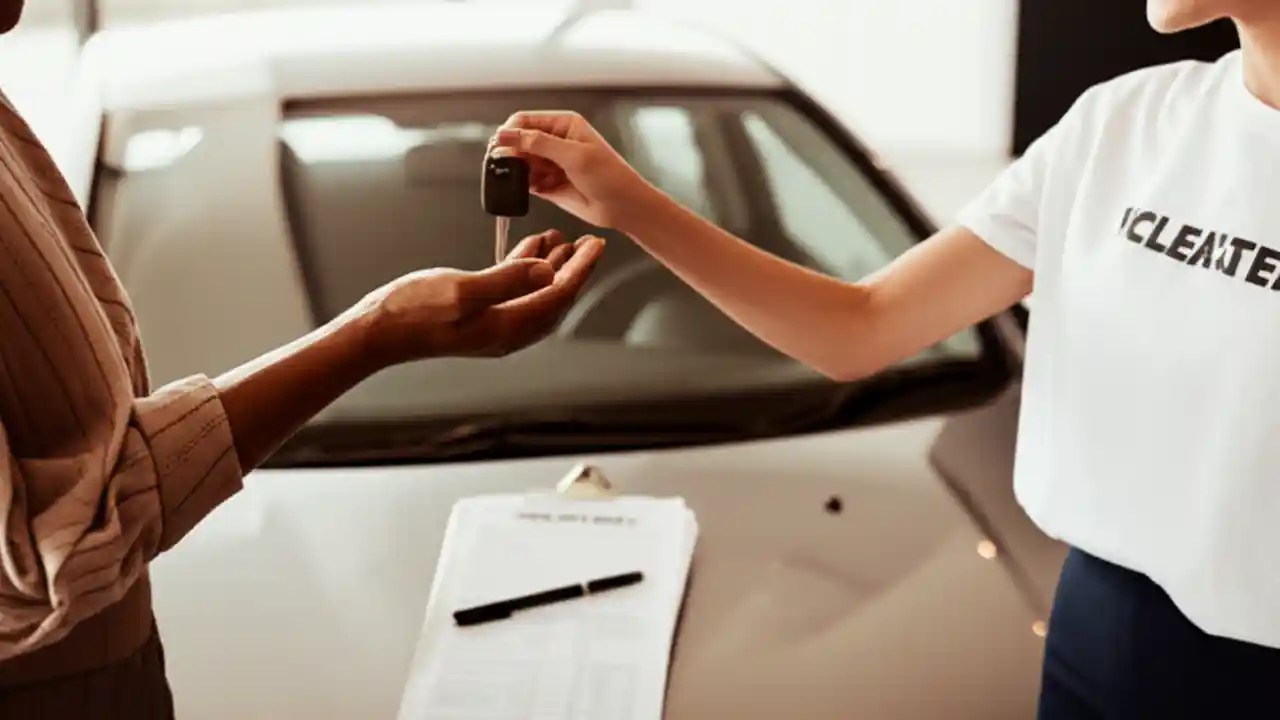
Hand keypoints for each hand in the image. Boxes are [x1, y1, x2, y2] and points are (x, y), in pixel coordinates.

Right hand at [357, 229, 604, 364]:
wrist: (378, 332)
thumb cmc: (413, 313)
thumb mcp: (462, 290)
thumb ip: (507, 280)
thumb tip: (547, 272)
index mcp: (508, 327)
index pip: (557, 296)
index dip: (580, 270)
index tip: (596, 246)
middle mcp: (506, 330)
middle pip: (553, 298)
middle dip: (573, 270)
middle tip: (590, 244)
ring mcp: (492, 325)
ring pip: (535, 295)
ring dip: (551, 268)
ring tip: (563, 241)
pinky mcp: (478, 317)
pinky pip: (514, 293)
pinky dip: (525, 271)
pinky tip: (528, 250)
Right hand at [491, 111, 658, 229]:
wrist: (624, 207)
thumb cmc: (610, 177)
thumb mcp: (574, 155)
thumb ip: (539, 143)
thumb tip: (506, 134)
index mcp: (564, 124)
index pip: (525, 120)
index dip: (509, 131)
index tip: (499, 146)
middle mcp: (555, 141)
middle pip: (519, 141)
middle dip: (511, 153)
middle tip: (507, 166)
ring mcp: (551, 163)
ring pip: (520, 162)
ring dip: (518, 171)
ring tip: (532, 179)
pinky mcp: (548, 184)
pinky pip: (526, 181)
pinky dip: (523, 185)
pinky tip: (534, 188)